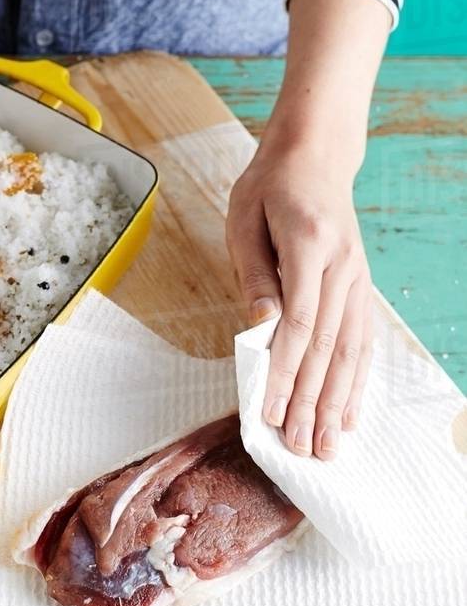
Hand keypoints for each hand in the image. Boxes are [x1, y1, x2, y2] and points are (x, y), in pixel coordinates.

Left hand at [226, 138, 372, 459]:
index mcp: (309, 244)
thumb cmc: (268, 188)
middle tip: (300, 449)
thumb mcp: (243, 220)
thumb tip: (259, 328)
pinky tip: (349, 415)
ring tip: (327, 447)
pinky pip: (362, 342)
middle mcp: (342, 267)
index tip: (271, 411)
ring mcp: (358, 279)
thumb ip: (252, 273)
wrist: (314, 156)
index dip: (285, 371)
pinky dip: (356, 382)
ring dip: (337, 403)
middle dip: (312, 402)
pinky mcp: (361, 288)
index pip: (298, 320)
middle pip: (327, 346)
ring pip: (350, 351)